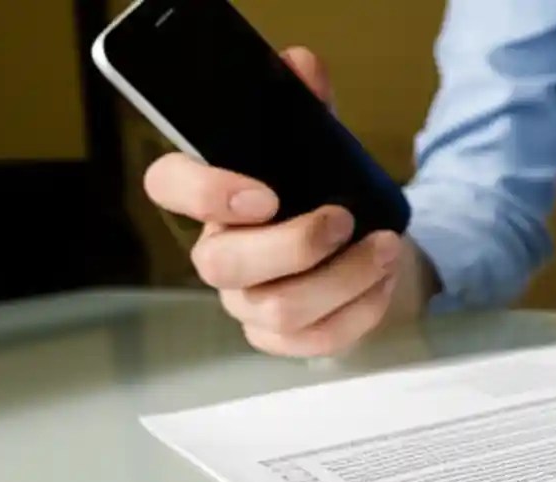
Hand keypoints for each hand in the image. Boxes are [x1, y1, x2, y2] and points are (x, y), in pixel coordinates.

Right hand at [143, 47, 435, 356]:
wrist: (366, 246)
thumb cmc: (327, 194)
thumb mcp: (321, 147)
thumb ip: (310, 109)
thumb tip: (301, 66)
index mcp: (214, 198)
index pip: (168, 186)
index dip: (205, 191)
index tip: (264, 193)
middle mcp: (221, 254)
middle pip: (222, 265)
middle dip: (295, 244)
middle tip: (346, 219)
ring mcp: (248, 303)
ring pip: (279, 309)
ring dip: (344, 277)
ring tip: (387, 247)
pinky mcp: (282, 340)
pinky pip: (315, 340)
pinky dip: (361, 309)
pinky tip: (384, 279)